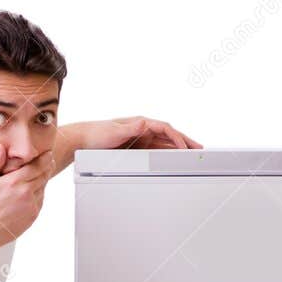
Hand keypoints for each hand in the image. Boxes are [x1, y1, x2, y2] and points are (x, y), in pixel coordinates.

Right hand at [0, 142, 55, 246]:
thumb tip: (1, 147)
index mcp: (14, 182)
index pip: (37, 166)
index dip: (45, 158)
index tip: (48, 153)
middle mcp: (26, 193)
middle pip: (44, 175)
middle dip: (47, 167)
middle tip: (48, 161)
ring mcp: (31, 205)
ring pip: (43, 188)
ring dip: (42, 181)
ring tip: (36, 177)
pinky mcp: (33, 216)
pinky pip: (40, 201)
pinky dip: (38, 194)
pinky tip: (29, 193)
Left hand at [76, 116, 202, 151]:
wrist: (82, 140)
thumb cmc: (96, 134)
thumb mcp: (114, 130)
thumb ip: (131, 127)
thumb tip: (145, 122)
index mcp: (140, 123)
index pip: (165, 129)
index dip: (178, 138)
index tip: (186, 148)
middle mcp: (142, 129)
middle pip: (169, 136)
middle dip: (185, 141)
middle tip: (199, 149)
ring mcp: (140, 139)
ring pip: (164, 144)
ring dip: (178, 149)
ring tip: (192, 155)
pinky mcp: (136, 148)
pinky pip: (156, 151)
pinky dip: (167, 154)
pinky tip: (174, 159)